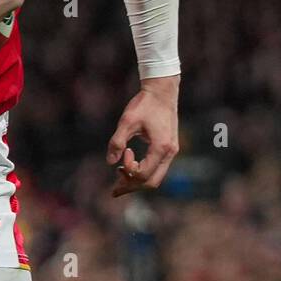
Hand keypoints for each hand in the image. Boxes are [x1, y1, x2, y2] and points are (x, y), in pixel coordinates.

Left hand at [107, 77, 179, 197]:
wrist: (162, 91)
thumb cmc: (145, 104)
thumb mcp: (127, 121)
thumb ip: (117, 142)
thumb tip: (109, 162)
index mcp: (161, 147)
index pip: (144, 173)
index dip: (129, 169)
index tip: (124, 151)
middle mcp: (169, 153)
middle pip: (151, 182)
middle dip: (132, 186)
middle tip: (113, 189)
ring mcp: (171, 151)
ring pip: (155, 177)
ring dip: (137, 180)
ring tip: (118, 178)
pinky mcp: (169, 148)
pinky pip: (156, 168)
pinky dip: (143, 172)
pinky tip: (128, 167)